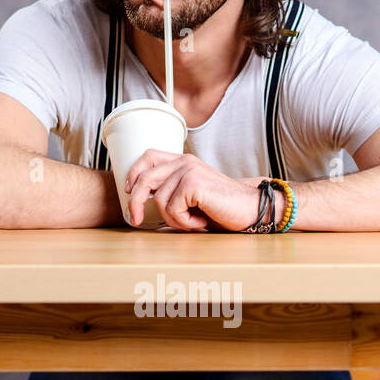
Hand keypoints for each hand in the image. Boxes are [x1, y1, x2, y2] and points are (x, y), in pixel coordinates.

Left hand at [124, 150, 269, 231]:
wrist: (250, 208)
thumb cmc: (221, 207)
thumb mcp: (190, 195)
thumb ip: (170, 189)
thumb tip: (139, 199)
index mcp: (182, 161)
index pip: (148, 156)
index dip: (133, 173)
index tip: (129, 192)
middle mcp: (184, 162)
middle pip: (144, 178)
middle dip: (135, 202)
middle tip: (136, 220)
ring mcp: (189, 171)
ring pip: (160, 200)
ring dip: (173, 219)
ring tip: (193, 222)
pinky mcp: (194, 183)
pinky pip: (173, 209)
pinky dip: (184, 222)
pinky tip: (200, 221)